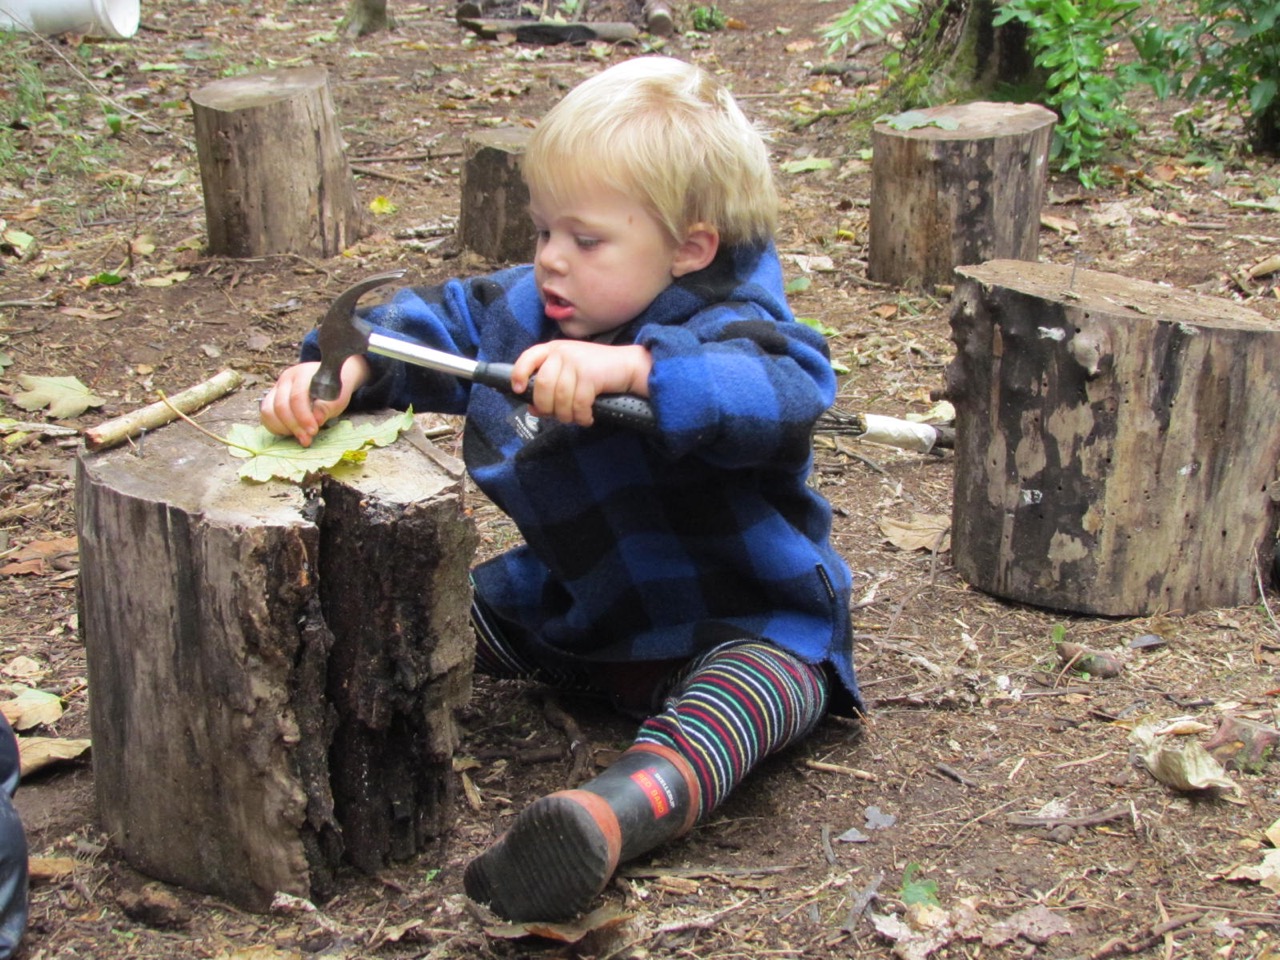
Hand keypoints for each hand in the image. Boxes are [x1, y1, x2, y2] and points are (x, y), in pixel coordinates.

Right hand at [260, 356, 369, 446]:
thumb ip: (327, 407)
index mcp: (303, 374)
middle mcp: (286, 379)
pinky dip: (275, 427)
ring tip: (299, 436)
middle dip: (294, 426)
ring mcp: (276, 388)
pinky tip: (290, 432)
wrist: (328, 381)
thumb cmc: (333, 390)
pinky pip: (265, 416)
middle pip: (281, 405)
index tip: (313, 431)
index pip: (297, 397)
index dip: (303, 417)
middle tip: (307, 439)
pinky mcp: (271, 398)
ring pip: (268, 411)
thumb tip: (317, 419)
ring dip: (283, 428)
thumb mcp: (337, 397)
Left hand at [510, 341, 651, 426]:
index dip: (519, 374)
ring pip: (559, 397)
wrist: (629, 366)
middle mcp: (562, 352)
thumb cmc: (598, 372)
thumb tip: (533, 409)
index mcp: (554, 349)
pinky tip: (586, 418)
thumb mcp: (570, 374)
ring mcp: (576, 362)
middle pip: (542, 385)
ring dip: (566, 415)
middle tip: (558, 416)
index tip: (519, 390)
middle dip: (547, 407)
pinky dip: (581, 416)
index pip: (528, 358)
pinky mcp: (589, 374)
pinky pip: (578, 403)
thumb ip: (551, 387)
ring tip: (575, 418)